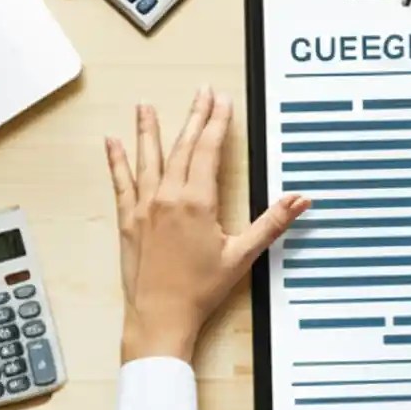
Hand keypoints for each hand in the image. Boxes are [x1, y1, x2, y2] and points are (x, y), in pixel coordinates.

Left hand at [105, 87, 310, 363]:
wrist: (160, 316)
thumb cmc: (199, 291)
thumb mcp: (242, 256)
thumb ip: (270, 223)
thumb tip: (298, 201)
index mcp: (196, 202)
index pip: (208, 150)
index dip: (217, 122)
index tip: (222, 101)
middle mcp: (167, 197)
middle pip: (182, 146)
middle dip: (194, 117)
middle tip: (201, 93)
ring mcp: (144, 207)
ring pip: (148, 157)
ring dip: (149, 129)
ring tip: (146, 105)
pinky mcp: (128, 220)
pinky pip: (121, 182)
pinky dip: (117, 161)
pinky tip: (112, 143)